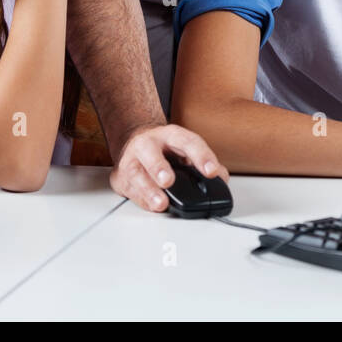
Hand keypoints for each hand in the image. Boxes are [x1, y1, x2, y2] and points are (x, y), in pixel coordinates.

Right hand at [108, 123, 229, 212]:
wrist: (134, 142)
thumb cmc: (165, 149)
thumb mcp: (185, 149)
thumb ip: (204, 162)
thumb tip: (222, 178)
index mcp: (170, 135)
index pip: (187, 142)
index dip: (201, 156)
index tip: (211, 172)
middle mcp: (147, 144)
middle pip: (151, 152)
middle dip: (159, 167)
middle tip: (168, 181)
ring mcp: (131, 159)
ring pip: (135, 173)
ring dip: (148, 190)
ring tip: (161, 203)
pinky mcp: (119, 177)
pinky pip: (129, 190)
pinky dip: (141, 200)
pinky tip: (151, 206)